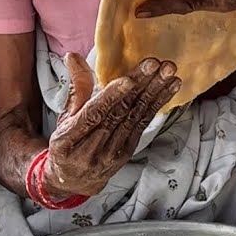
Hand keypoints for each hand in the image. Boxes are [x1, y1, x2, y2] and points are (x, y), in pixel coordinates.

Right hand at [41, 54, 179, 196]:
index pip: (94, 115)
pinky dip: (158, 104)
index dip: (111, 97)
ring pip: (135, 117)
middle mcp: (93, 148)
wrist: (74, 180)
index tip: (128, 80)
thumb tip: (73, 56)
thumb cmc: (67, 143)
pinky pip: (144, 124)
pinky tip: (170, 88)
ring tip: (168, 72)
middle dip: (140, 86)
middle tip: (156, 65)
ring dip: (155, 92)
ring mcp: (112, 152)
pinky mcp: (127, 151)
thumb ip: (75, 87)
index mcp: (69, 137)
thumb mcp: (64, 116)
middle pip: (120, 113)